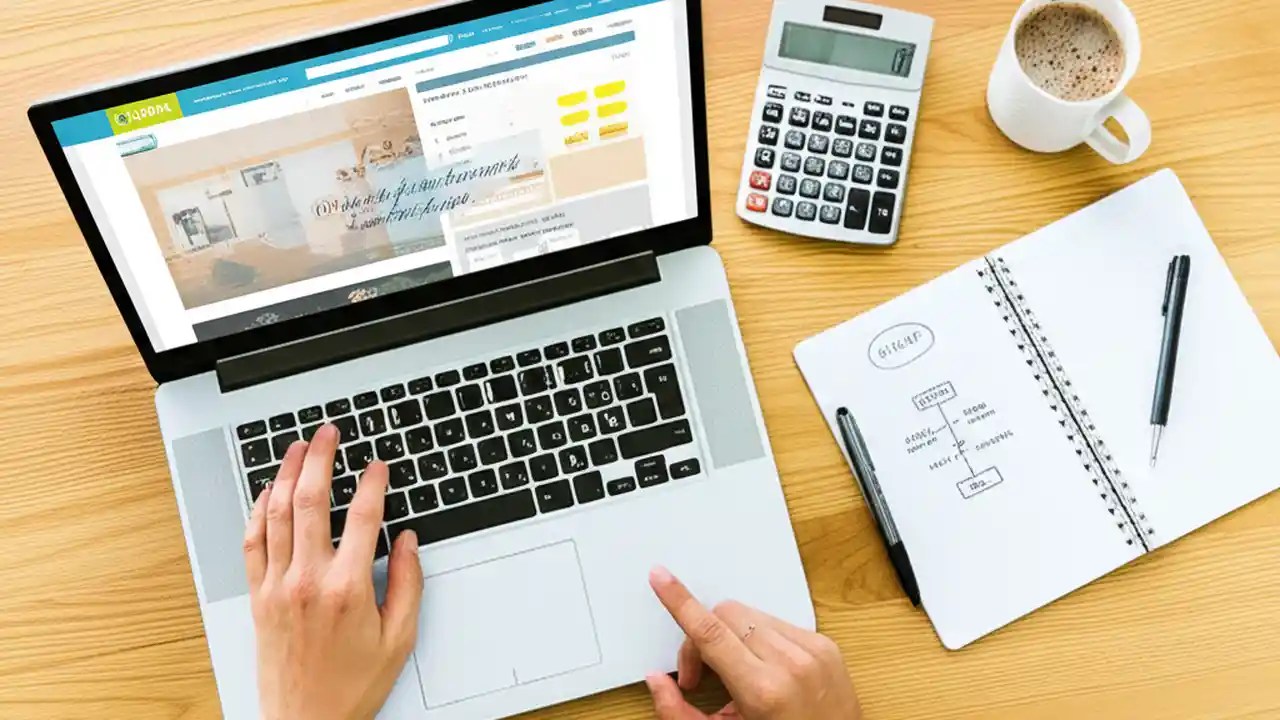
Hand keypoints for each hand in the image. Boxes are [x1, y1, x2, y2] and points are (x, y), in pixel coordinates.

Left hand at [242, 424, 423, 719]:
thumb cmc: (351, 686)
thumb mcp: (399, 639)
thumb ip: (406, 584)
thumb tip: (406, 541)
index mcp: (348, 589)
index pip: (363, 517)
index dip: (373, 483)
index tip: (379, 466)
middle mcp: (308, 581)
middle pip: (312, 501)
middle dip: (321, 458)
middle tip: (329, 433)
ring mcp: (277, 586)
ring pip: (278, 513)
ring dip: (288, 473)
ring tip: (299, 447)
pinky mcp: (258, 597)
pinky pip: (253, 542)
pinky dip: (259, 510)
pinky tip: (268, 491)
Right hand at [645, 567, 861, 719]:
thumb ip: (680, 714)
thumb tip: (657, 679)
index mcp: (763, 691)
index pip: (710, 632)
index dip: (680, 601)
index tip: (661, 577)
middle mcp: (791, 663)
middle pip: (727, 616)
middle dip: (702, 638)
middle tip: (698, 676)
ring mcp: (813, 650)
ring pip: (751, 615)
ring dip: (732, 638)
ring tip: (736, 676)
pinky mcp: (826, 645)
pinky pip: (778, 623)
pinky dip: (760, 639)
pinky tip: (763, 669)